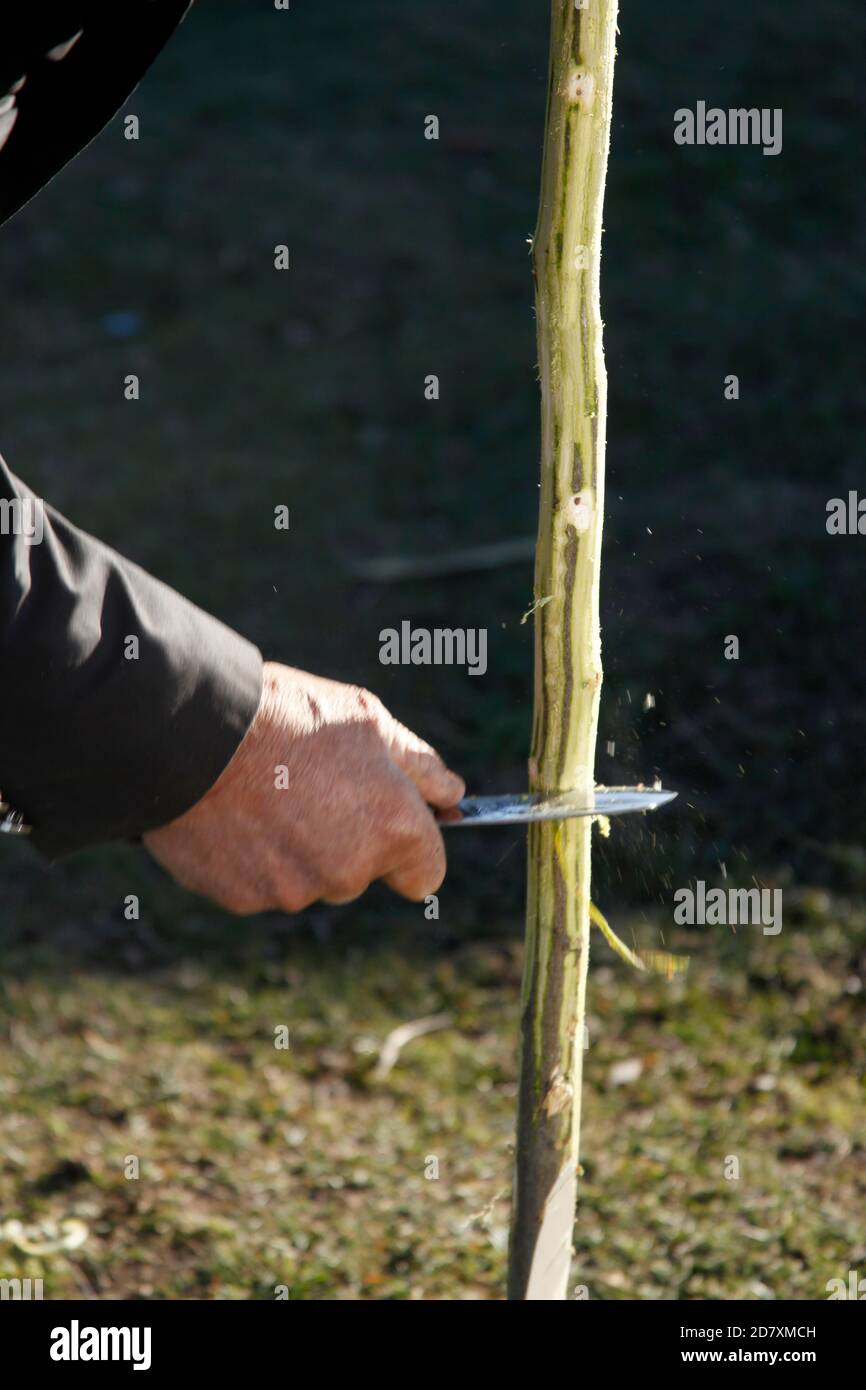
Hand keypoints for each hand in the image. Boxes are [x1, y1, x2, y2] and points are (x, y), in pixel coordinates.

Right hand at [143, 662, 464, 914]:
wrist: (192, 733)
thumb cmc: (287, 715)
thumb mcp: (367, 720)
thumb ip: (419, 765)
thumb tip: (451, 793)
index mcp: (393, 828)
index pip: (426, 875)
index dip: (411, 849)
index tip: (391, 826)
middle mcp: (350, 871)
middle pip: (360, 873)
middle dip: (345, 840)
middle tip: (310, 786)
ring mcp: (294, 890)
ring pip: (307, 880)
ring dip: (296, 850)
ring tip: (264, 793)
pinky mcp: (243, 899)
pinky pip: (259, 884)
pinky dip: (252, 858)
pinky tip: (234, 813)